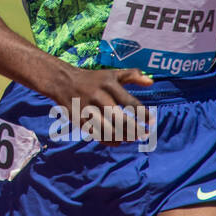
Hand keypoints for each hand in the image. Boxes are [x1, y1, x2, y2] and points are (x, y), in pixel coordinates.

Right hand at [36, 60, 153, 143]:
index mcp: (108, 84)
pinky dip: (110, 141)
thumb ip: (132, 75)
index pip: (130, 102)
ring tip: (131, 138)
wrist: (63, 81)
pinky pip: (97, 135)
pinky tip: (118, 141)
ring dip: (123, 137)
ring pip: (108, 130)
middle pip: (120, 119)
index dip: (143, 114)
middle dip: (134, 129)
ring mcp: (87, 108)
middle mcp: (98, 96)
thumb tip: (151, 82)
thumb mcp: (112, 74)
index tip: (151, 120)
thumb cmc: (94, 79)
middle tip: (143, 134)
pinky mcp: (78, 119)